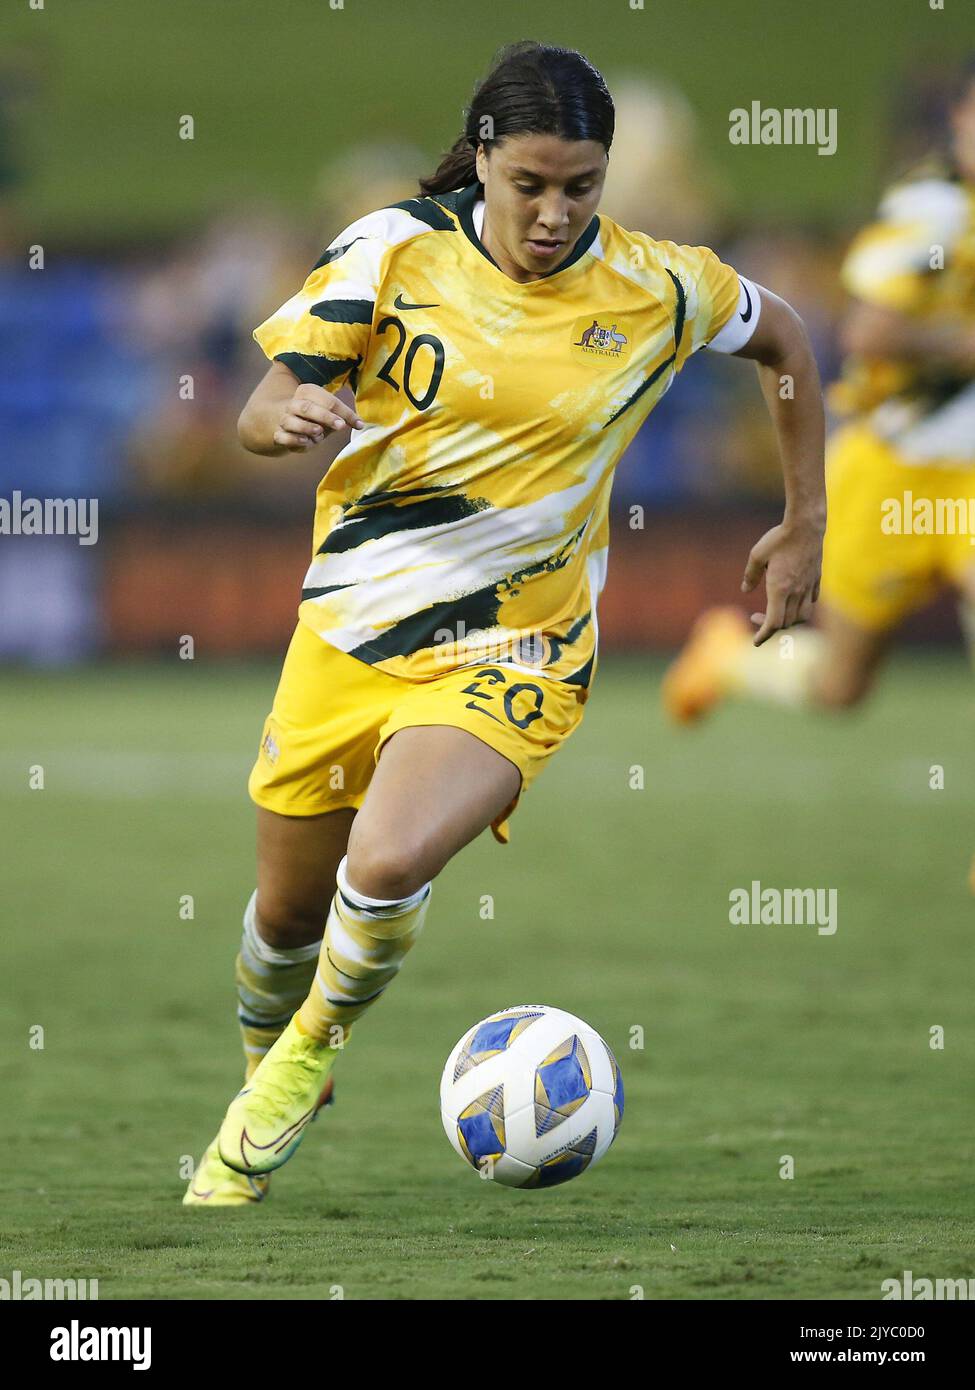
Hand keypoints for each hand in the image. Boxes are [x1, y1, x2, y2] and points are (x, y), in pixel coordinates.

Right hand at [273, 384, 364, 451]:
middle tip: (341, 425)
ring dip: (307, 427)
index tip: (359, 424)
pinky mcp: (279, 435)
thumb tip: (359, 424)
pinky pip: (283, 437)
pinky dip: (293, 439)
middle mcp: (294, 404)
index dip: (344, 412)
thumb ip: (342, 417)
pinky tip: (305, 441)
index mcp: (307, 392)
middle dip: (325, 416)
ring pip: (292, 421)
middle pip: (307, 408)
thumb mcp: (328, 414)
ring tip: (319, 432)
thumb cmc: (312, 418)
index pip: (327, 400)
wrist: (282, 422)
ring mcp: (284, 419)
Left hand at [741, 519, 823, 644]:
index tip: (756, 641)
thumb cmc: (779, 538)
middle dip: (770, 626)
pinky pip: (812, 602)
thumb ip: (750, 575)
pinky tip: (793, 600)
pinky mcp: (817, 579)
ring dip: (788, 621)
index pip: (774, 623)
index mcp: (779, 589)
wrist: (806, 525)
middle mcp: (796, 592)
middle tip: (756, 617)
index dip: (764, 635)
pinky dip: (802, 608)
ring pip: (802, 616)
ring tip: (776, 612)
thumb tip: (745, 590)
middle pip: (787, 623)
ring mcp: (809, 586)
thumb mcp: (756, 555)